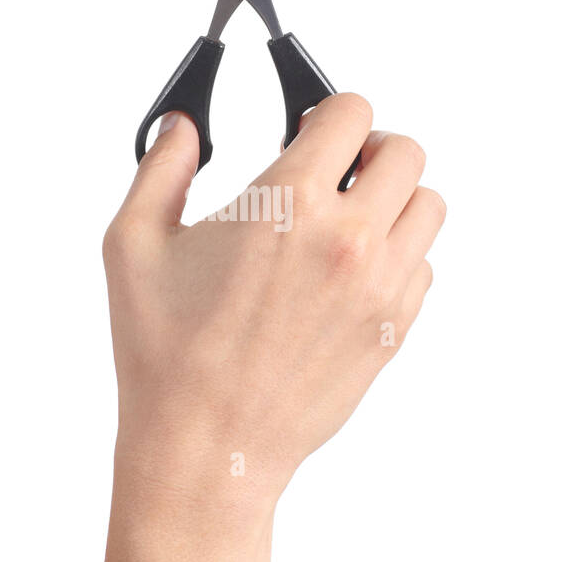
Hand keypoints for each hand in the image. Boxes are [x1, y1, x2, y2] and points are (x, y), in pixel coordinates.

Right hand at [103, 95, 444, 520]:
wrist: (206, 449)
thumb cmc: (165, 355)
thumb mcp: (133, 245)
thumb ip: (161, 167)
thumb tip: (182, 127)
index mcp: (288, 203)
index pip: (353, 112)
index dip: (328, 112)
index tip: (309, 131)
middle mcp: (349, 239)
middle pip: (407, 151)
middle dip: (369, 149)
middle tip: (334, 171)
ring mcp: (381, 288)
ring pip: (428, 208)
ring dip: (394, 200)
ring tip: (349, 220)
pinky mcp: (394, 331)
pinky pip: (424, 267)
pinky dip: (398, 256)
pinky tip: (349, 274)